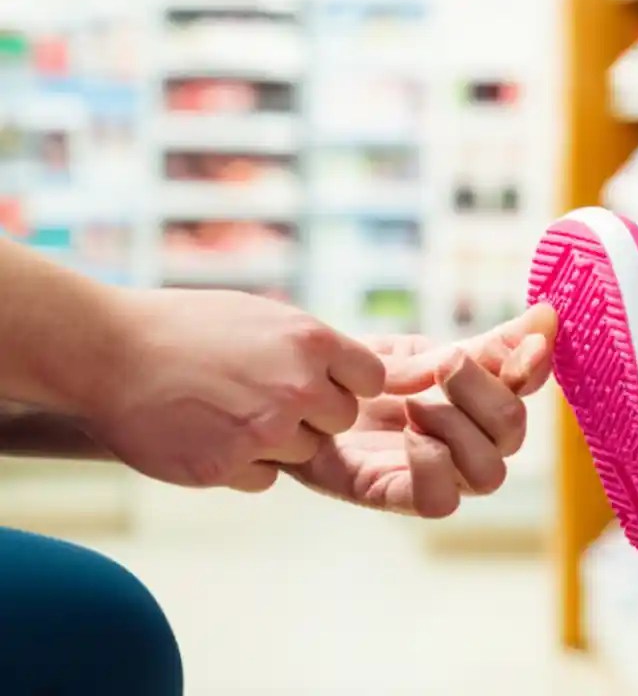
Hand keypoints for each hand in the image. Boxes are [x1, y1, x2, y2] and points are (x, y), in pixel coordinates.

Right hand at [86, 289, 384, 491]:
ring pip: (304, 453)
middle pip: (341, 421)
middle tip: (258, 397)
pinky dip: (240, 466)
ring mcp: (265, 430)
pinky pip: (263, 479)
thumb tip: (360, 374)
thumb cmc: (183, 329)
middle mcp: (298, 387)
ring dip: (274, 443)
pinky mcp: (228, 466)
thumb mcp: (261, 318)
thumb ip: (311, 348)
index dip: (346, 383)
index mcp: (310, 342)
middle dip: (312, 415)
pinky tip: (205, 435)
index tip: (320, 382)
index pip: (371, 378)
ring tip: (223, 412)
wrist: (105, 351)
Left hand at [287, 305, 556, 516]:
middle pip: (512, 434)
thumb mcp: (420, 352)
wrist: (285, 393)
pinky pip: (439, 501)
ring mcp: (433, 472)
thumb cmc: (356, 376)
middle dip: (485, 395)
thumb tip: (549, 318)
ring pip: (489, 474)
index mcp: (476, 400)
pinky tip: (408, 436)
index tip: (530, 346)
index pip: (525, 389)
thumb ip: (484, 346)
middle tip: (446, 366)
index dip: (534, 369)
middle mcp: (465, 441)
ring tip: (416, 406)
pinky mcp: (392, 494)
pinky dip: (433, 467)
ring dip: (459, 431)